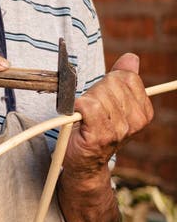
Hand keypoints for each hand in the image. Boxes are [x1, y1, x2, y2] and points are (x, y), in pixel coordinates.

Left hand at [63, 53, 153, 178]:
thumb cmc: (94, 129)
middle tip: (90, 110)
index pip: (126, 77)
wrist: (84, 162)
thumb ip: (122, 79)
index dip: (108, 83)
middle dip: (95, 92)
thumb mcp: (112, 102)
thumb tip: (131, 58)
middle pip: (111, 84)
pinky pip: (88, 106)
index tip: (102, 98)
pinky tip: (77, 116)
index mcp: (143, 112)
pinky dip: (77, 106)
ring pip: (98, 95)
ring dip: (85, 101)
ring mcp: (118, 130)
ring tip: (84, 117)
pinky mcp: (99, 135)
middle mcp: (135, 122)